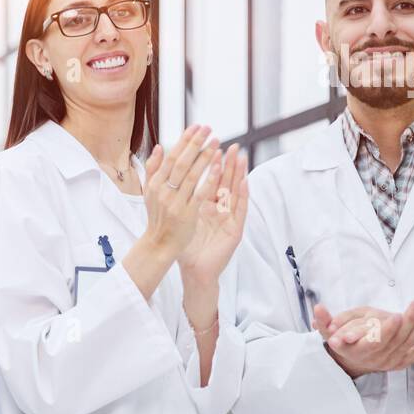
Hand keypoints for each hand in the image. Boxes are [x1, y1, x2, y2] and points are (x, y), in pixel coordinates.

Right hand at [135, 124, 220, 261]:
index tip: (196, 126)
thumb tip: (160, 146)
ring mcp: (175, 202)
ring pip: (192, 175)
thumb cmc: (157, 217)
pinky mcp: (187, 214)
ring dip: (205, 157)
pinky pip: (200, 193)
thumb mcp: (149, 192)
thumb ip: (153, 169)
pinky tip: (218, 166)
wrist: (158, 244)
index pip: (171, 157)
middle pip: (181, 162)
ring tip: (217, 142)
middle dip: (196, 143)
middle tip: (209, 129)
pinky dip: (209, 179)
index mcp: (154, 184)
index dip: (184, 140)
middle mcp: (163, 191)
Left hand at [177, 143, 248, 284]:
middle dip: (229, 163)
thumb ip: (177, 196)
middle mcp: (220, 209)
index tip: (212, 144)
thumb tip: (168, 178)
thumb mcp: (180, 215)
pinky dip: (243, 195)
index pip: (212, 179)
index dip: (213, 162)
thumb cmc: (187, 243)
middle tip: (233, 145)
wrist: (194, 269)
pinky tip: (244, 182)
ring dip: (239, 174)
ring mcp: (229, 218)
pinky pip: (240, 210)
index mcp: (207, 204)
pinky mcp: (235, 229)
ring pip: (236, 192)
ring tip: (241, 157)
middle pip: (226, 182)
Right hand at [312, 301, 413, 377]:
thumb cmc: (343, 340)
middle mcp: (374, 359)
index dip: (387, 330)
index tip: (397, 316)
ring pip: (408, 344)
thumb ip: (324, 320)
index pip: (375, 342)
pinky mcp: (400, 363)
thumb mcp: (330, 330)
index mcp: (357, 351)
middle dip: (409, 322)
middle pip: (396, 341)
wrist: (354, 360)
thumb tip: (318, 308)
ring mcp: (389, 363)